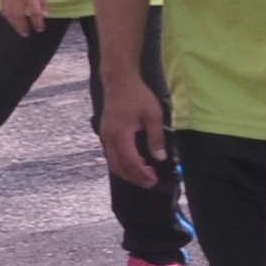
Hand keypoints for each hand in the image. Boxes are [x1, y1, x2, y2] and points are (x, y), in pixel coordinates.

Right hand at [100, 74, 170, 191]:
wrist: (119, 82)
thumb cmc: (138, 96)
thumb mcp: (153, 116)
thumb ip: (156, 138)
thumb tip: (160, 158)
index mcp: (120, 134)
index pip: (130, 161)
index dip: (142, 173)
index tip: (154, 180)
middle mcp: (108, 138)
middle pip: (118, 166)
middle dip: (134, 177)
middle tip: (150, 183)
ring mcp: (104, 136)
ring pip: (113, 162)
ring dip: (128, 172)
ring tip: (145, 175)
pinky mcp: (106, 134)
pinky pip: (112, 155)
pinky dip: (123, 163)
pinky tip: (137, 163)